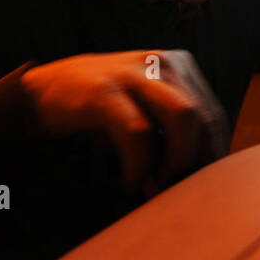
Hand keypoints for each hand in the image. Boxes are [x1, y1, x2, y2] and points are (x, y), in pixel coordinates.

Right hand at [20, 49, 229, 195]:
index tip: (205, 190)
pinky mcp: (104, 90)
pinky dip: (139, 164)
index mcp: (180, 67)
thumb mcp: (146, 115)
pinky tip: (131, 182)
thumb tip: (202, 180)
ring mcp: (135, 73)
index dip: (213, 157)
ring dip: (178, 162)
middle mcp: (163, 63)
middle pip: (206, 117)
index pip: (214, 116)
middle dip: (200, 164)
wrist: (45, 91)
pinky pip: (137, 132)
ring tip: (159, 188)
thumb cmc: (105, 110)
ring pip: (183, 118)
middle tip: (184, 196)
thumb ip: (174, 137)